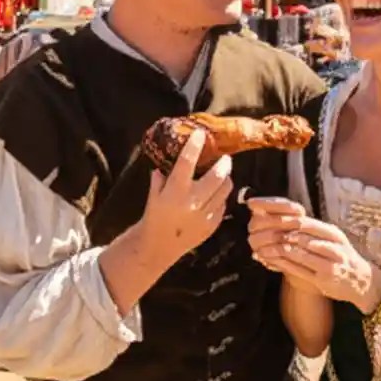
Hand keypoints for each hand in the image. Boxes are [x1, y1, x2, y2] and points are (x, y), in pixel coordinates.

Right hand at [139, 129, 233, 262]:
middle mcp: (192, 201)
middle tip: (224, 158)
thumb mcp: (154, 195)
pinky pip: (223, 206)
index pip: (187, 162)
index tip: (201, 134)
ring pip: (224, 190)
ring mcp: (204, 214)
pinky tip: (216, 195)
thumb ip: (160, 179)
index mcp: (175, 191)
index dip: (195, 145)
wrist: (158, 246)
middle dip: (224, 163)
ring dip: (226, 179)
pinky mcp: (212, 225)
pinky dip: (221, 198)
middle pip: (217, 176)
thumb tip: (164, 164)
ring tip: (223, 175)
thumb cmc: (154, 217)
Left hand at [249, 205, 380, 313]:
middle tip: (261, 234)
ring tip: (261, 248)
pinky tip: (271, 262)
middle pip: (302, 237)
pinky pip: (298, 270)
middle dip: (279, 235)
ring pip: (299, 253)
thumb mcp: (331, 240)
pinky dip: (282, 265)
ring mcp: (329, 263)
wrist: (361, 280)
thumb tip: (285, 219)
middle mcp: (332, 246)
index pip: (307, 223)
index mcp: (333, 234)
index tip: (269, 219)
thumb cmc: (341, 257)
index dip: (287, 221)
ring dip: (278, 251)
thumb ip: (311, 232)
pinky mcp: (323, 279)